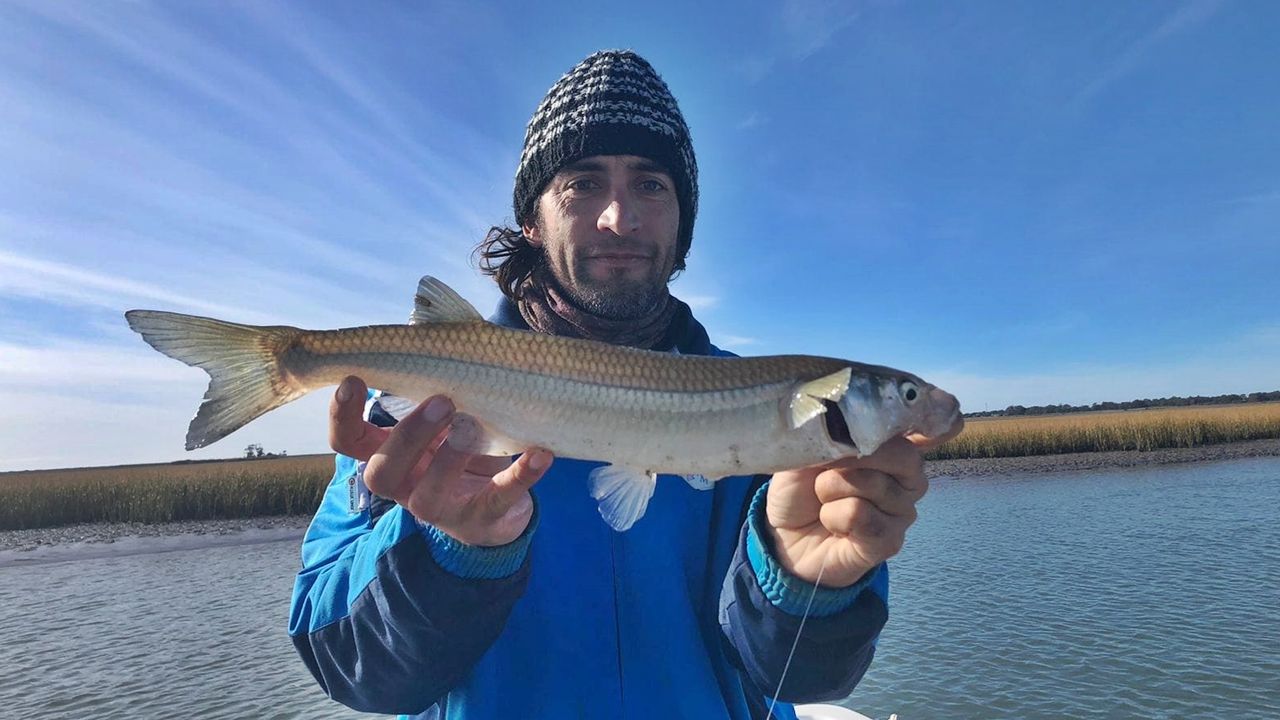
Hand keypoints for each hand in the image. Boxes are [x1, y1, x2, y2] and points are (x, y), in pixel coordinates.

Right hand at [329, 376, 552, 545]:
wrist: (497, 507)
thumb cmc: (461, 444)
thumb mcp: (444, 411)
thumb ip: (434, 368)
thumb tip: (426, 305)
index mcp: (389, 454)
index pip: (348, 442)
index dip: (343, 415)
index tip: (352, 378)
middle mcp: (407, 485)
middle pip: (382, 473)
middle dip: (408, 436)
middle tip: (442, 400)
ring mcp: (441, 509)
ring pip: (428, 498)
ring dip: (451, 460)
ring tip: (474, 425)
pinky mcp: (481, 521)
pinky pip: (498, 503)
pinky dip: (521, 477)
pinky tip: (540, 453)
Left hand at [765, 419, 962, 587]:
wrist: (781, 535)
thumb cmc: (799, 487)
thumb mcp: (805, 448)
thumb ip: (832, 431)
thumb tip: (852, 426)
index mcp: (892, 446)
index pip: (929, 428)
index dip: (938, 422)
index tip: (951, 414)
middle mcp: (907, 476)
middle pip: (904, 455)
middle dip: (855, 456)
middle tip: (824, 466)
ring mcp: (902, 510)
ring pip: (876, 485)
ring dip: (831, 488)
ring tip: (822, 498)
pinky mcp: (890, 540)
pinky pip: (861, 516)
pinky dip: (833, 516)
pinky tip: (831, 523)